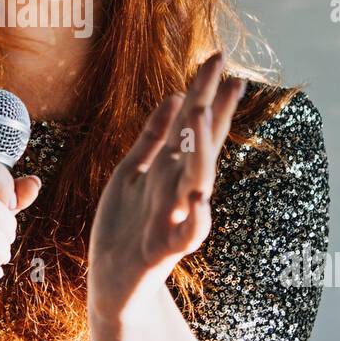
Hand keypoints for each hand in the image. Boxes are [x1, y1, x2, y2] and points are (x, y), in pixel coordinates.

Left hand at [88, 51, 245, 321]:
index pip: (194, 125)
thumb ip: (155, 136)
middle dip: (211, 108)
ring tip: (204, 117)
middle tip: (225, 73)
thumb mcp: (134, 170)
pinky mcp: (165, 249)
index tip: (219, 58)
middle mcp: (180, 189)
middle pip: (200, 145)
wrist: (114, 282)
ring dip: (202, 152)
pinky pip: (188, 234)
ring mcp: (175, 218)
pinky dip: (197, 219)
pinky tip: (200, 200)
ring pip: (196, 182)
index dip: (206, 92)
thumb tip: (176, 96)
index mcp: (172, 169)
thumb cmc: (125, 226)